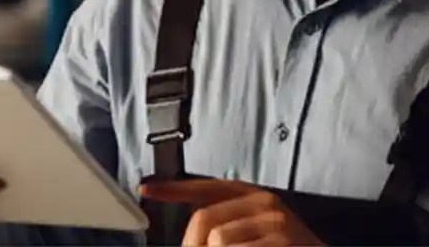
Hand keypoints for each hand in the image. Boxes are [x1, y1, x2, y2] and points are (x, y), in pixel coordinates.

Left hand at [140, 179, 323, 246]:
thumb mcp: (255, 231)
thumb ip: (224, 225)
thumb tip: (193, 235)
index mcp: (255, 197)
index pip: (207, 188)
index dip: (175, 189)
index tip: (147, 190)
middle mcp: (266, 203)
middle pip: (204, 219)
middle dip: (194, 245)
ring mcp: (276, 223)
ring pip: (217, 240)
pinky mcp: (281, 242)